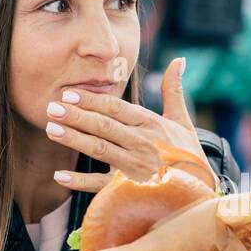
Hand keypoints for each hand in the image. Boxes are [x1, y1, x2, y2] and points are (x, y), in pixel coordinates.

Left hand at [45, 57, 218, 191]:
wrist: (200, 191)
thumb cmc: (188, 155)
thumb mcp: (183, 121)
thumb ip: (174, 90)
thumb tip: (179, 59)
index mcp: (152, 124)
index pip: (116, 109)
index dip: (92, 100)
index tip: (69, 94)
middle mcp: (142, 143)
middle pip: (104, 126)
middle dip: (76, 115)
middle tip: (51, 107)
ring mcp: (135, 167)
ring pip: (99, 149)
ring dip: (74, 139)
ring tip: (51, 129)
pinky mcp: (130, 189)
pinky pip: (101, 185)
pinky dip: (80, 182)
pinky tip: (60, 176)